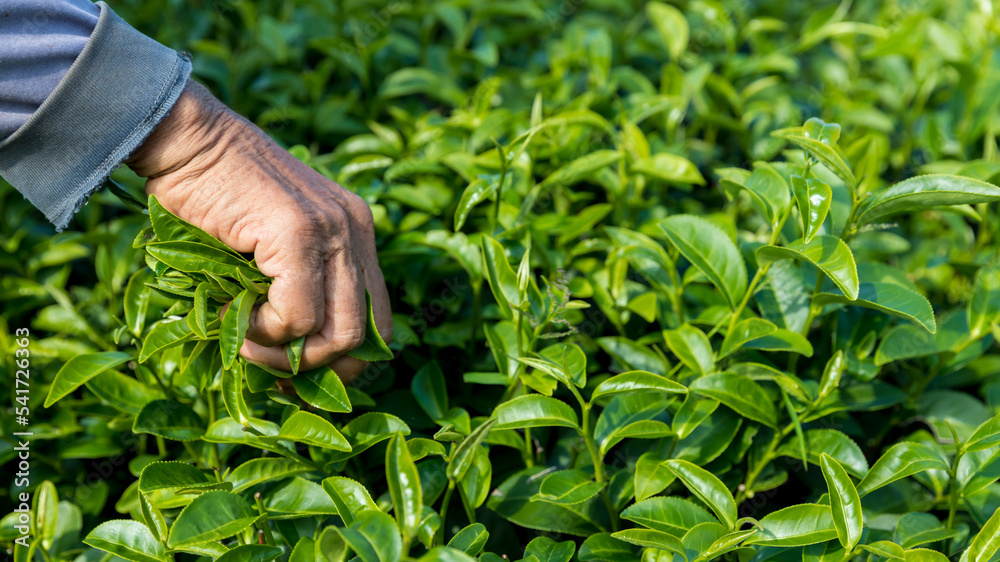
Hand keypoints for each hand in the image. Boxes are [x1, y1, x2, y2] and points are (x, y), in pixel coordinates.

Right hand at [126, 81, 391, 380]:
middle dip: (318, 369)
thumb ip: (294, 285)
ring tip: (244, 339)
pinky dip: (263, 332)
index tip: (297, 376)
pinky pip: (296, 316)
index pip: (378, 321)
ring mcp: (332, 229)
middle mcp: (355, 229)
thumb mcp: (269, 247)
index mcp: (356, 232)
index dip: (343, 362)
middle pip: (367, 336)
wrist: (183, 137)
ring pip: (338, 335)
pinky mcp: (298, 232)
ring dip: (285, 354)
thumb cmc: (212, 197)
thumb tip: (295, 359)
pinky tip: (232, 312)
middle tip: (270, 369)